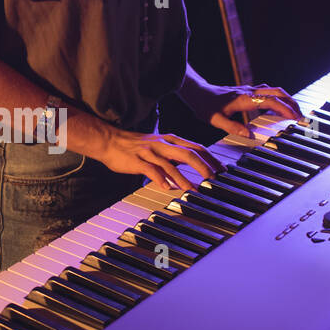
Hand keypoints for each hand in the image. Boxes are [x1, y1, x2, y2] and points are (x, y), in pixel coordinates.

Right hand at [100, 128, 225, 190]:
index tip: (221, 170)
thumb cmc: (133, 146)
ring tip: (192, 189)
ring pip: (171, 164)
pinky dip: (160, 179)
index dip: (211, 159)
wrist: (108, 140)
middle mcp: (162, 144)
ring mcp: (150, 152)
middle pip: (188, 154)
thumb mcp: (158, 147)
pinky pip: (151, 170)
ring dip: (183, 178)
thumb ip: (173, 157)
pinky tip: (166, 188)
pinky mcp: (137, 160)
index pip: (196, 147)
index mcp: (170, 140)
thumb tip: (188, 171)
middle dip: (203, 167)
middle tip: (213, 179)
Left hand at [186, 82, 302, 135]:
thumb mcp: (215, 120)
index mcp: (244, 99)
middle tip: (302, 116)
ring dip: (287, 99)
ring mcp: (249, 90)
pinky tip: (279, 107)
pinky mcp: (248, 91)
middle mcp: (249, 92)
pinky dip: (278, 98)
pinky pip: (268, 92)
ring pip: (274, 90)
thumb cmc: (205, 105)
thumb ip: (232, 127)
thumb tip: (249, 135)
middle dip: (292, 103)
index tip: (296, 118)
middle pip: (278, 92)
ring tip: (295, 112)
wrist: (197, 91)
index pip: (270, 101)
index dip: (285, 108)